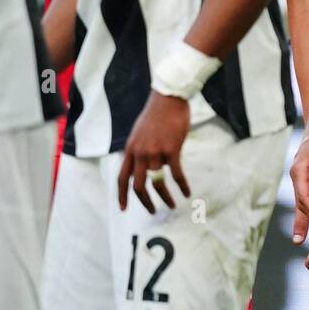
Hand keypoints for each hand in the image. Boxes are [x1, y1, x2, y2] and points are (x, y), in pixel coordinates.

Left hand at [118, 92, 191, 212]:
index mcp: (130, 150)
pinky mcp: (171, 150)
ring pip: (157, 183)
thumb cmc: (157, 113)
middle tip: (152, 211)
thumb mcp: (139, 132)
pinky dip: (182, 185)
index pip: (122, 178)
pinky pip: (176, 174)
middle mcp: (140, 153)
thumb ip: (139, 149)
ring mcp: (155, 152)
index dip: (122, 195)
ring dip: (165, 197)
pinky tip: (186, 192)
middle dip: (145, 202)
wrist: (168, 98)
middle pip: (138, 186)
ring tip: (172, 204)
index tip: (124, 208)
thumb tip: (143, 164)